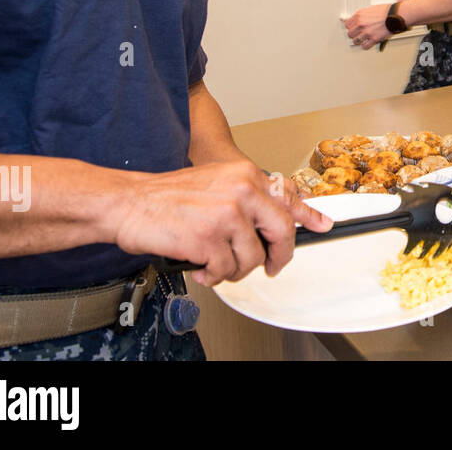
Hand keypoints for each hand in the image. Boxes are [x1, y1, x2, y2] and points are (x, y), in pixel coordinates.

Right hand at [111, 161, 332, 286]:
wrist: (128, 202)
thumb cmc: (168, 197)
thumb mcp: (216, 183)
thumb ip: (246, 197)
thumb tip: (272, 219)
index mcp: (245, 175)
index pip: (288, 198)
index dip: (309, 216)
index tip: (323, 224)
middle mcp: (241, 191)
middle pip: (280, 234)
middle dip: (277, 257)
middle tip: (270, 266)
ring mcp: (226, 215)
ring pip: (251, 259)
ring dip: (234, 269)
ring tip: (215, 263)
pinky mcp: (209, 239)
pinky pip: (225, 271)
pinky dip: (213, 275)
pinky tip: (200, 267)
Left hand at [343, 3, 391, 48]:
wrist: (395, 15)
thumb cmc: (386, 11)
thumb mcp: (370, 9)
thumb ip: (362, 16)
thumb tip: (357, 20)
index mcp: (359, 15)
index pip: (347, 24)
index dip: (351, 27)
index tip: (353, 28)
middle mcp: (361, 24)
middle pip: (350, 34)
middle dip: (354, 34)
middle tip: (358, 34)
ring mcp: (367, 32)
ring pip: (356, 41)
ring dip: (359, 41)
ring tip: (363, 39)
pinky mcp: (374, 39)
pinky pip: (364, 46)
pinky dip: (366, 46)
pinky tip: (368, 43)